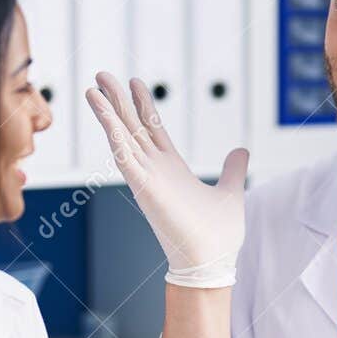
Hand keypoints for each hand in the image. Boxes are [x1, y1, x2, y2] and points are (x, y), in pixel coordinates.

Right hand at [85, 72, 247, 287]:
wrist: (212, 262)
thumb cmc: (219, 236)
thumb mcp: (232, 192)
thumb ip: (233, 170)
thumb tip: (242, 151)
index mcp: (172, 169)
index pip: (153, 130)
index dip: (143, 105)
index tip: (134, 82)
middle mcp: (155, 170)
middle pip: (132, 127)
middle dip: (118, 100)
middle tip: (103, 74)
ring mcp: (146, 177)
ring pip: (122, 136)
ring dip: (107, 111)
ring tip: (94, 85)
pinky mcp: (143, 187)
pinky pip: (123, 155)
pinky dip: (112, 133)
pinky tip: (103, 112)